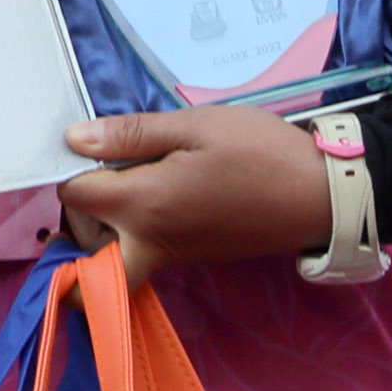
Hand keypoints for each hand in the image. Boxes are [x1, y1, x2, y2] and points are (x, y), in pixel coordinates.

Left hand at [54, 108, 333, 288]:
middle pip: (85, 258)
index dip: (69, 169)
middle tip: (92, 184)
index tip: (82, 147)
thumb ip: (131, 135)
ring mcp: (174, 256)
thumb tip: (73, 140)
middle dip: (74, 230)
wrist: (322, 194)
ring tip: (118, 188)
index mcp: (144, 205)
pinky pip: (145, 257)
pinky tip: (150, 195)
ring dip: (101, 237)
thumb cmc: (260, 153)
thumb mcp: (195, 127)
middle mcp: (151, 241)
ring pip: (114, 264)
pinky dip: (131, 238)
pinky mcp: (193, 258)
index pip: (75, 198)